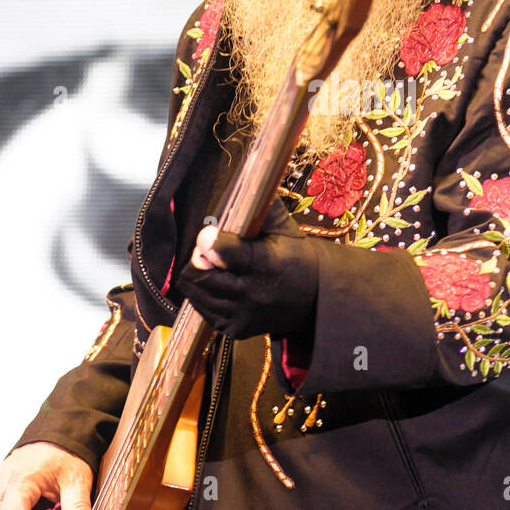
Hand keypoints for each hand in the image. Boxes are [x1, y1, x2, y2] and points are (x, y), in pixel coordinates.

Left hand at [176, 196, 318, 340]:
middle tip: (207, 251)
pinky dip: (203, 296)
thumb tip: (246, 180)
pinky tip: (217, 285)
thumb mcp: (284, 229)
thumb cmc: (295, 257)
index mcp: (266, 264)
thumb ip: (261, 207)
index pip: (226, 253)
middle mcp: (252, 293)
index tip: (207, 233)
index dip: (210, 241)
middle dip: (199, 258)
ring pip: (196, 292)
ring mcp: (242, 315)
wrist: (314, 300)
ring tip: (211, 267)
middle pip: (201, 273)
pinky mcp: (235, 330)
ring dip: (198, 276)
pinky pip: (201, 310)